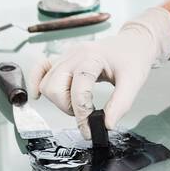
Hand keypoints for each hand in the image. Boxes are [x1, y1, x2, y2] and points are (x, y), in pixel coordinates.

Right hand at [29, 6, 169, 139]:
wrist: (133, 42)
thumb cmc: (133, 59)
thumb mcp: (133, 82)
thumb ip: (120, 104)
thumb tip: (106, 126)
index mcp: (92, 57)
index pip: (78, 87)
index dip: (82, 111)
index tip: (90, 128)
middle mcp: (74, 54)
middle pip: (54, 86)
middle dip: (67, 107)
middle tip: (86, 113)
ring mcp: (66, 55)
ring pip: (46, 82)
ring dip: (58, 100)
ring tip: (77, 104)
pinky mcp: (62, 58)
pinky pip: (40, 69)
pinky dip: (36, 82)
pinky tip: (38, 96)